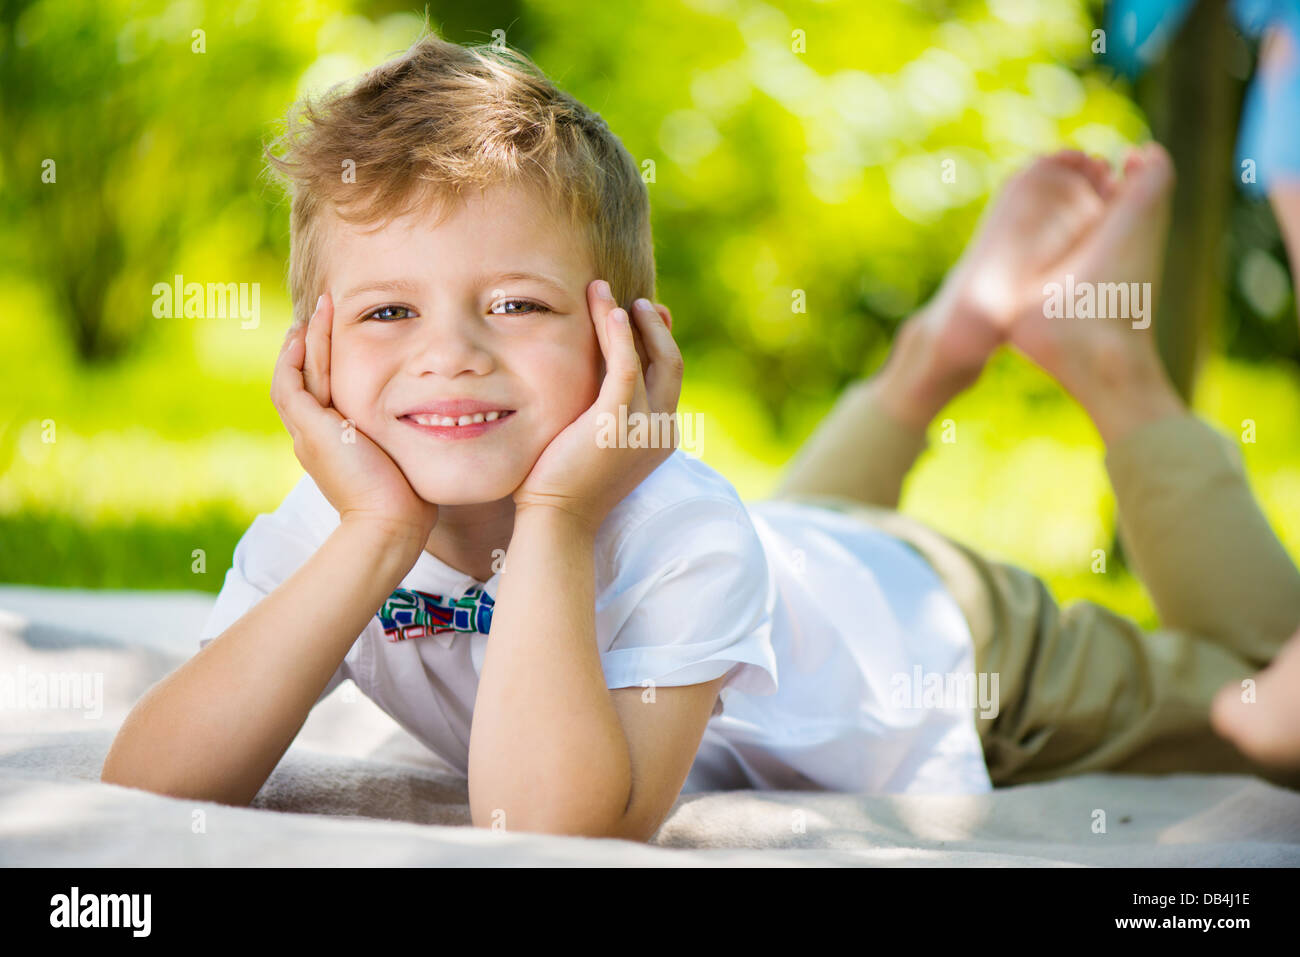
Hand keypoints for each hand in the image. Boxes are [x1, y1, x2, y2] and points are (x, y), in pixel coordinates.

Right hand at [270, 292, 438, 548]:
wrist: (389, 524)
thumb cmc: (409, 500)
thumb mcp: (406, 456)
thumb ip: (410, 436)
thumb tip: (445, 420)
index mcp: (333, 442)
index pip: (324, 390)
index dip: (330, 360)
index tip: (346, 331)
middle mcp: (313, 435)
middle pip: (306, 376)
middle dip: (314, 341)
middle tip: (327, 307)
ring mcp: (307, 432)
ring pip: (296, 374)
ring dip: (306, 339)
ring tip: (321, 309)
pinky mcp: (309, 429)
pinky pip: (289, 382)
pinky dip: (295, 355)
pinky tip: (307, 329)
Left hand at [511, 280, 683, 532]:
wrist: (557, 520)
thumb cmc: (562, 488)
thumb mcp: (593, 446)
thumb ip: (602, 416)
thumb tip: (591, 393)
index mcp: (658, 438)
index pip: (667, 380)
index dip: (660, 345)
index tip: (645, 319)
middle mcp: (661, 430)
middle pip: (672, 364)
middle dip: (657, 328)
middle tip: (638, 302)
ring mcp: (645, 426)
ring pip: (652, 357)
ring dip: (633, 320)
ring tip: (606, 292)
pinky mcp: (618, 419)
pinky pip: (626, 362)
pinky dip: (619, 332)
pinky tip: (608, 309)